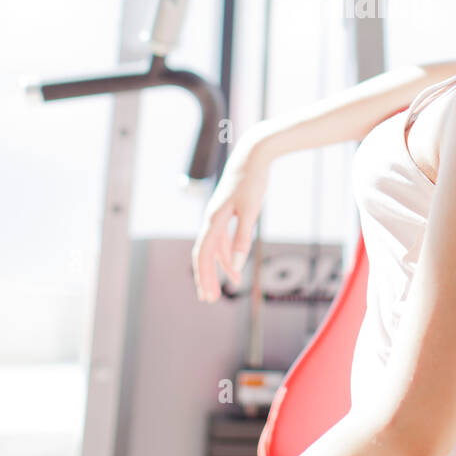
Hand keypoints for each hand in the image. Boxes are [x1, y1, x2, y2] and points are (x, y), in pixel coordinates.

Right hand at [191, 133, 270, 302]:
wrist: (252, 155)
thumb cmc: (252, 181)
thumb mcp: (251, 212)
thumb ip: (242, 239)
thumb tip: (235, 267)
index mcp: (214, 219)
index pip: (204, 254)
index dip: (205, 276)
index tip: (208, 296)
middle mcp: (211, 219)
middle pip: (203, 254)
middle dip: (205, 277)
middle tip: (208, 299)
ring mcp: (217, 216)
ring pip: (212, 249)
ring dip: (217, 269)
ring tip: (222, 291)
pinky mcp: (225, 213)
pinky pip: (221, 240)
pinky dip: (225, 255)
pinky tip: (233, 269)